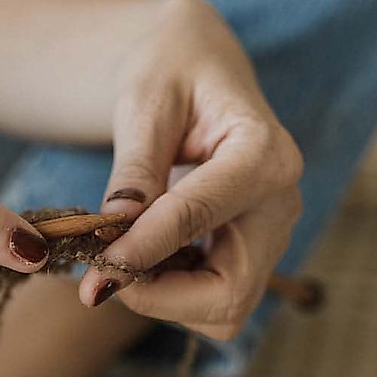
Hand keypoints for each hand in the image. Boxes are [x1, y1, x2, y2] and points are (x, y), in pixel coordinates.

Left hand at [79, 0, 302, 339]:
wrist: (195, 68)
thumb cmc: (171, 70)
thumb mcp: (144, 103)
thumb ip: (135, 167)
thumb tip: (117, 229)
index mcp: (264, 154)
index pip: (200, 218)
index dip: (143, 252)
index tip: (95, 273)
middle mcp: (281, 203)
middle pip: (229, 292)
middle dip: (160, 297)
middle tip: (101, 276)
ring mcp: (273, 234)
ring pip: (223, 309)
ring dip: (164, 300)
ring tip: (121, 256)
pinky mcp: (255, 253)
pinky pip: (215, 302)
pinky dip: (173, 296)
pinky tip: (143, 259)